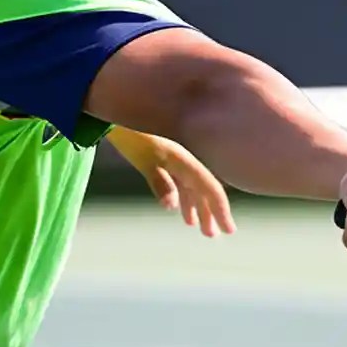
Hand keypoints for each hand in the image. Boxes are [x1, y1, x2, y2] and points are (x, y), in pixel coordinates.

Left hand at [110, 128, 236, 237]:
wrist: (118, 110)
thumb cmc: (130, 134)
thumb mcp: (144, 159)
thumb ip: (159, 181)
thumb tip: (171, 207)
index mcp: (185, 160)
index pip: (210, 188)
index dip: (220, 210)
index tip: (228, 230)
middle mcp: (185, 160)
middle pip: (203, 190)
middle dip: (210, 213)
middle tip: (212, 235)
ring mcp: (176, 160)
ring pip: (192, 188)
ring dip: (196, 207)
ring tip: (198, 228)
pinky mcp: (165, 160)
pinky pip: (180, 182)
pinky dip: (182, 197)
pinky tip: (179, 208)